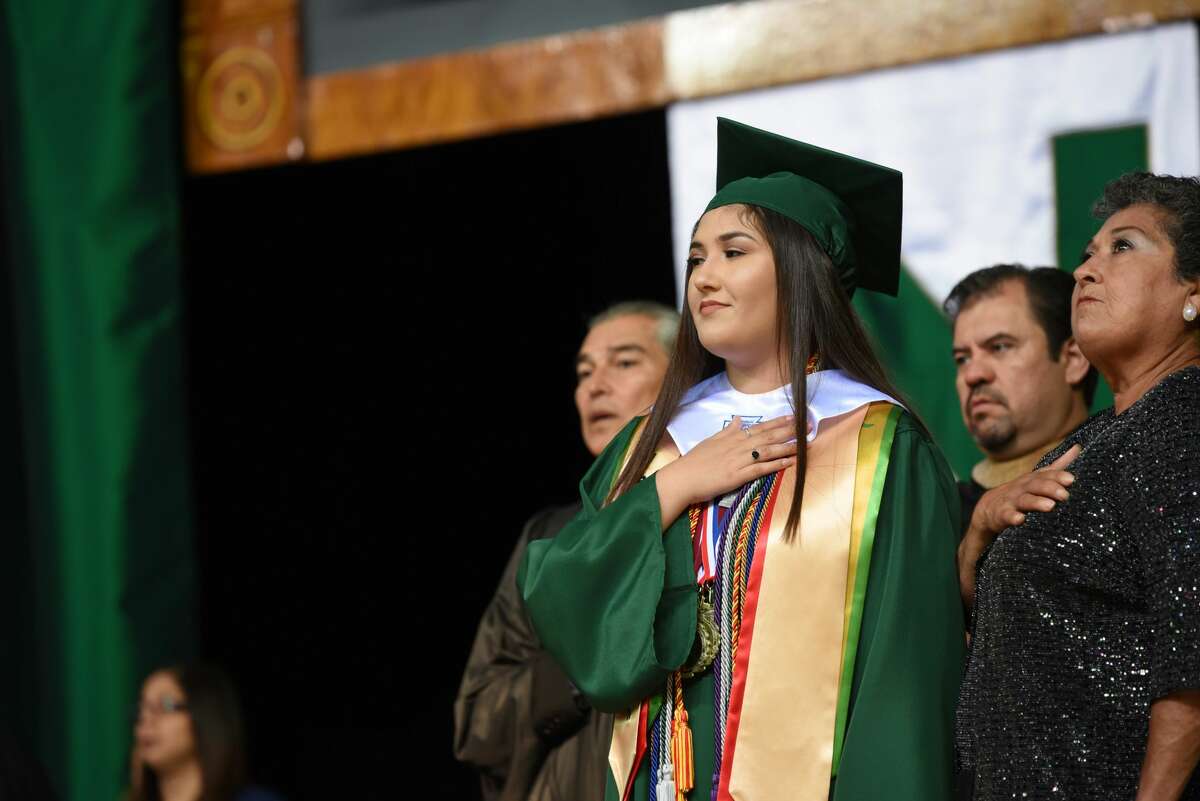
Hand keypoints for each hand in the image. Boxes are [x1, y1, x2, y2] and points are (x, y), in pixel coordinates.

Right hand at [655, 415, 798, 527]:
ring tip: (804, 443)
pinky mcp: (738, 476)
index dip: (778, 422)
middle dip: (789, 431)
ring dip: (788, 446)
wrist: (683, 478)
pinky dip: (777, 465)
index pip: (759, 427)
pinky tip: (790, 462)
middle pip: (768, 436)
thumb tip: (739, 419)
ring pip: (768, 451)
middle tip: (807, 426)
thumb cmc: (694, 461)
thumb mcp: (711, 441)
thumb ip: (727, 431)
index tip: (793, 417)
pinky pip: (761, 468)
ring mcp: (739, 461)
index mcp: (732, 437)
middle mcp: (738, 446)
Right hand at [958, 444, 1079, 606]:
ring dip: (1035, 502)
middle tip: (1064, 495)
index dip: (1057, 476)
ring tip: (1049, 506)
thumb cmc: (1019, 493)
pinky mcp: (1000, 515)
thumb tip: (1078, 447)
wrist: (988, 509)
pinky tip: (1019, 520)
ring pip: (1023, 500)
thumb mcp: (1036, 479)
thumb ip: (1056, 467)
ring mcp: (1010, 501)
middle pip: (1035, 485)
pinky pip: (1006, 516)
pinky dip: (1012, 517)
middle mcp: (1022, 488)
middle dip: (1049, 489)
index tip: (1071, 479)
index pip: (1045, 475)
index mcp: (1032, 480)